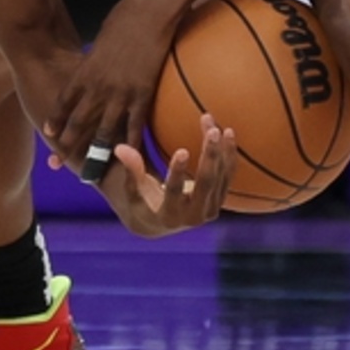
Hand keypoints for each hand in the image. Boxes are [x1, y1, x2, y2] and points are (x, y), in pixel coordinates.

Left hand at [41, 0, 175, 173]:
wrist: (146, 15)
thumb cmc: (123, 22)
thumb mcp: (100, 44)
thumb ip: (94, 63)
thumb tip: (92, 69)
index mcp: (84, 73)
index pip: (64, 102)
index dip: (56, 120)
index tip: (48, 134)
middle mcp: (98, 88)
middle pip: (79, 124)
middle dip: (67, 146)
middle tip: (58, 164)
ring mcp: (120, 95)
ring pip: (103, 132)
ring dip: (95, 154)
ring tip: (89, 173)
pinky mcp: (142, 95)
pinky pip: (134, 127)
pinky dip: (130, 145)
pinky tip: (128, 158)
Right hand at [92, 120, 235, 238]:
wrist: (162, 223)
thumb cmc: (142, 202)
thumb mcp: (133, 190)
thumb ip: (130, 170)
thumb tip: (120, 148)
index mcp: (168, 215)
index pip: (174, 192)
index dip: (178, 172)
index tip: (182, 150)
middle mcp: (193, 216)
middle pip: (205, 183)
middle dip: (210, 156)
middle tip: (212, 131)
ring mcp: (209, 210)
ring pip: (220, 177)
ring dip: (221, 150)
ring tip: (219, 126)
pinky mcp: (219, 201)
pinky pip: (227, 176)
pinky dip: (229, 155)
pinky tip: (229, 134)